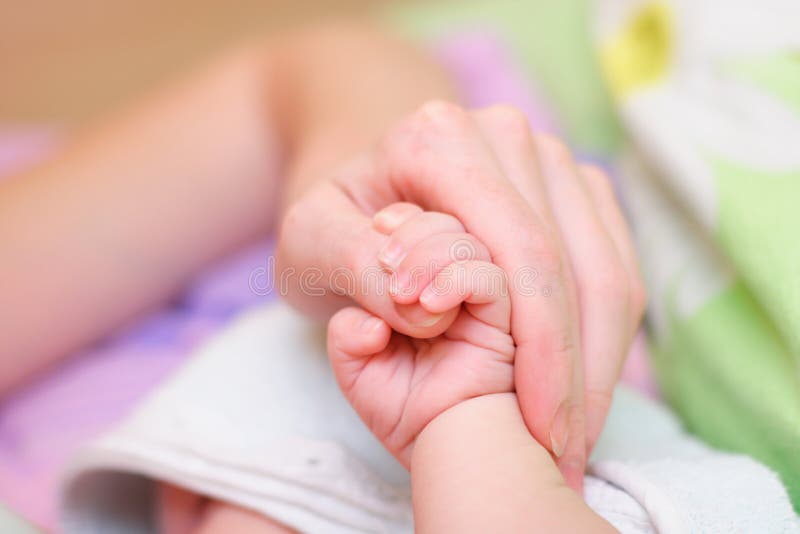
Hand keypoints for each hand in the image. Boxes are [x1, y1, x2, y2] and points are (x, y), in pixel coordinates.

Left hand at [278, 102, 645, 489]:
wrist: (364, 191)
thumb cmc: (336, 225)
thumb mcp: (305, 244)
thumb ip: (352, 267)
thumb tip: (427, 310)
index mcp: (441, 140)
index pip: (520, 253)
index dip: (542, 351)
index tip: (540, 431)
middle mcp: (507, 134)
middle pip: (571, 266)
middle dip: (576, 373)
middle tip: (565, 455)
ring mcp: (549, 157)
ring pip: (606, 270)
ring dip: (599, 363)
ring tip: (578, 435)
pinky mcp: (574, 186)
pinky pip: (615, 265)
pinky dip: (604, 335)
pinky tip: (583, 387)